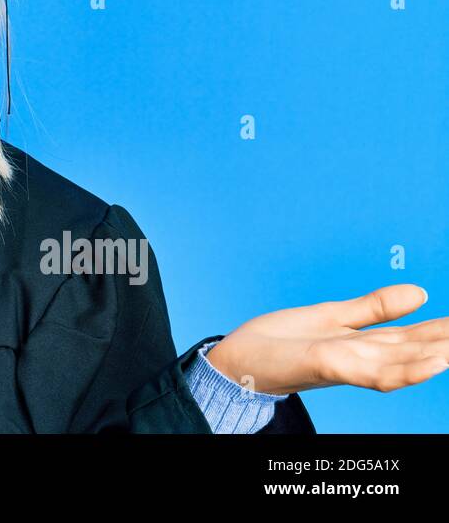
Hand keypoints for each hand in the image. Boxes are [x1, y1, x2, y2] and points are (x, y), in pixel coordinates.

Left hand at [205, 284, 448, 395]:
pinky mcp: (327, 365)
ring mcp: (346, 364)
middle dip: (446, 344)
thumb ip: (375, 308)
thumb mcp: (333, 317)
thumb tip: (421, 293)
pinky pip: (372, 371)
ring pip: (401, 363)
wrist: (237, 361)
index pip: (415, 338)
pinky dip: (404, 369)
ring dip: (435, 358)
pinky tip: (433, 363)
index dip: (444, 332)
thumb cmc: (281, 343)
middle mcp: (361, 358)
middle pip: (414, 351)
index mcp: (364, 344)